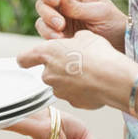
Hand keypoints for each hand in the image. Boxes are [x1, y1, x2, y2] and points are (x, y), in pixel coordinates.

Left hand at [16, 30, 137, 109]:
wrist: (114, 78)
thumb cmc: (99, 53)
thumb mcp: (85, 36)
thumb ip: (72, 40)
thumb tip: (75, 43)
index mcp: (46, 54)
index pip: (23, 59)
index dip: (28, 58)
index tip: (31, 59)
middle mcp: (48, 74)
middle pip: (47, 72)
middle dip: (59, 69)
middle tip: (77, 62)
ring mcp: (59, 91)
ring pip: (61, 84)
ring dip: (70, 80)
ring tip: (90, 73)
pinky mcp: (73, 102)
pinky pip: (74, 95)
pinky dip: (82, 91)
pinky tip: (95, 84)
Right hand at [35, 0, 126, 48]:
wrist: (120, 43)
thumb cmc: (113, 22)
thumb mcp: (100, 11)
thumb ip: (78, 6)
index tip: (55, 0)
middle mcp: (63, 4)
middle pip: (43, 2)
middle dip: (47, 12)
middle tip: (60, 23)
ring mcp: (59, 20)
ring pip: (41, 19)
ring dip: (47, 26)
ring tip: (60, 35)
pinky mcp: (58, 35)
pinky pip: (45, 34)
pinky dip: (49, 37)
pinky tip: (60, 41)